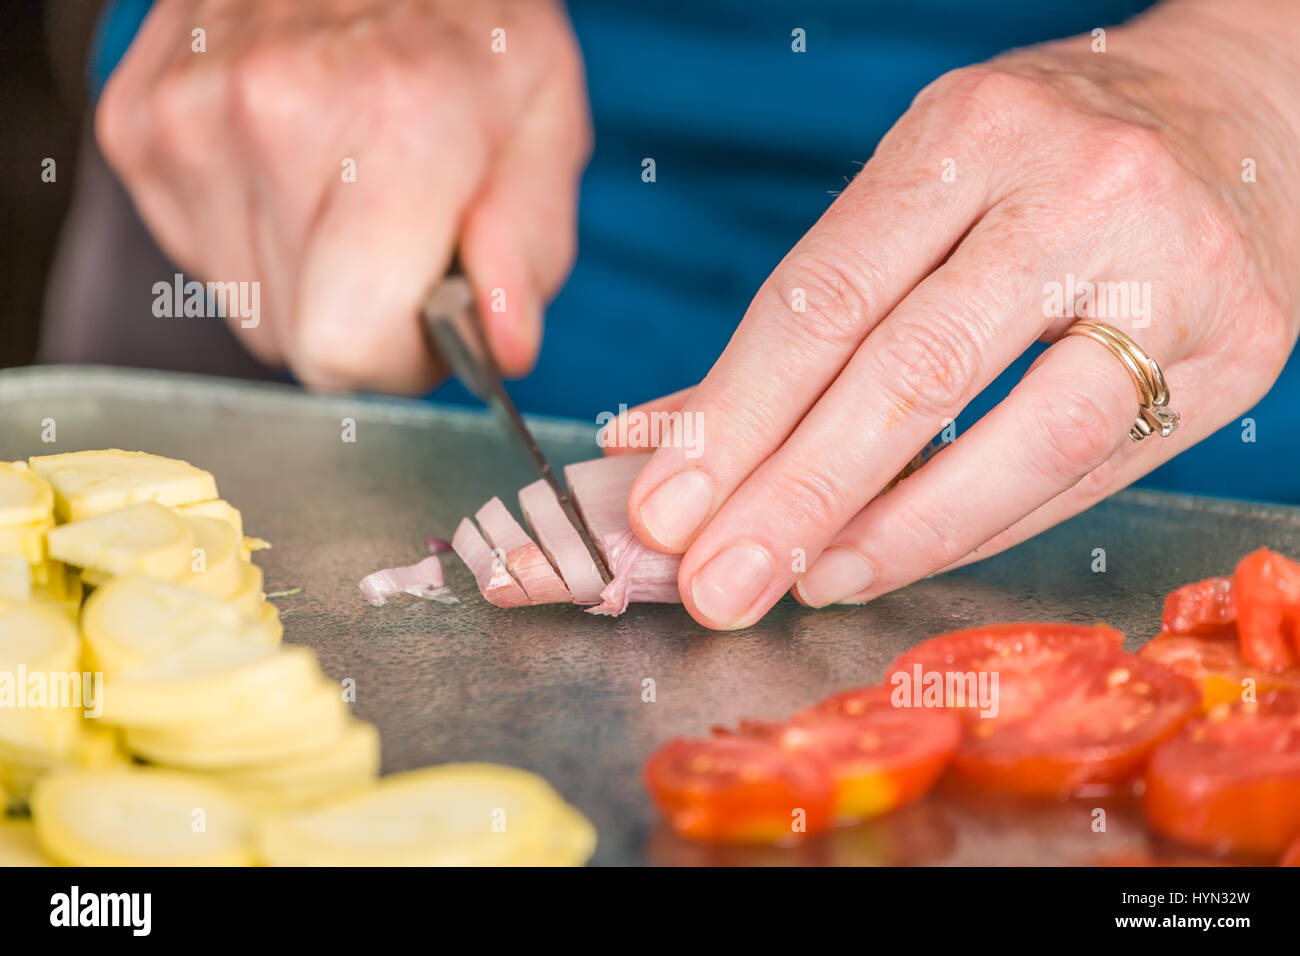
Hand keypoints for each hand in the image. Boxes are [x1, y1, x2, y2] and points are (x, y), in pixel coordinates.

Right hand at [96, 0, 589, 391]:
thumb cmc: (467, 28)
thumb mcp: (544, 121)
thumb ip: (527, 246)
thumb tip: (503, 348)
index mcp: (396, 124)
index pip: (349, 349)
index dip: (402, 354)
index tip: (429, 306)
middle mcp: (272, 114)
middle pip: (297, 342)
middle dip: (361, 316)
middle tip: (396, 234)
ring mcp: (188, 116)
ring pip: (249, 306)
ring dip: (306, 276)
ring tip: (346, 185)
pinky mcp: (136, 124)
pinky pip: (202, 258)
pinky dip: (255, 233)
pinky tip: (292, 165)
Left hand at [618, 0, 1299, 628]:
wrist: (1242, 113)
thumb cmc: (1042, 158)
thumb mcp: (920, 188)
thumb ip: (807, 315)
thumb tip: (666, 440)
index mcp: (972, 134)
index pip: (826, 297)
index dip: (734, 417)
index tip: (663, 510)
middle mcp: (1079, 192)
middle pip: (912, 374)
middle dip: (796, 498)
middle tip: (717, 585)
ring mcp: (1173, 272)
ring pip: (1022, 442)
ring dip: (894, 535)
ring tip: (803, 583)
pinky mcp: (1235, 352)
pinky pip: (1085, 474)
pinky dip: (978, 527)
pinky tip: (894, 558)